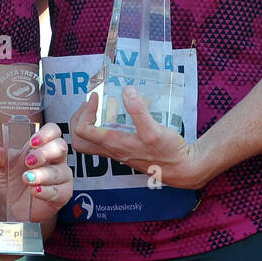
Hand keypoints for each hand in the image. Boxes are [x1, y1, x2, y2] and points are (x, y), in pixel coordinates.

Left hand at [0, 121, 71, 223]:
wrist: (15, 206)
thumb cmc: (14, 181)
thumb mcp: (4, 168)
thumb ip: (1, 158)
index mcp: (44, 146)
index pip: (53, 131)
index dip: (46, 134)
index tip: (33, 142)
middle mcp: (56, 159)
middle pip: (60, 147)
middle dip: (44, 153)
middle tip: (28, 161)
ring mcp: (62, 176)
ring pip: (59, 171)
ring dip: (42, 175)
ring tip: (27, 179)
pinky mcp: (64, 193)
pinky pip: (60, 191)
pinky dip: (46, 191)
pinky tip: (35, 192)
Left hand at [69, 87, 204, 188]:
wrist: (182, 169)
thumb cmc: (168, 153)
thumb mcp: (154, 130)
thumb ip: (139, 111)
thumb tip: (127, 91)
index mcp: (114, 144)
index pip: (82, 130)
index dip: (85, 111)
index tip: (98, 97)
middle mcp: (112, 150)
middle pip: (80, 140)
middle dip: (80, 118)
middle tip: (93, 103)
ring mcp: (119, 151)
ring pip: (91, 141)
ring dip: (90, 123)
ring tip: (102, 106)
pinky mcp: (127, 150)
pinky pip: (106, 139)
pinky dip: (105, 125)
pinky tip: (120, 114)